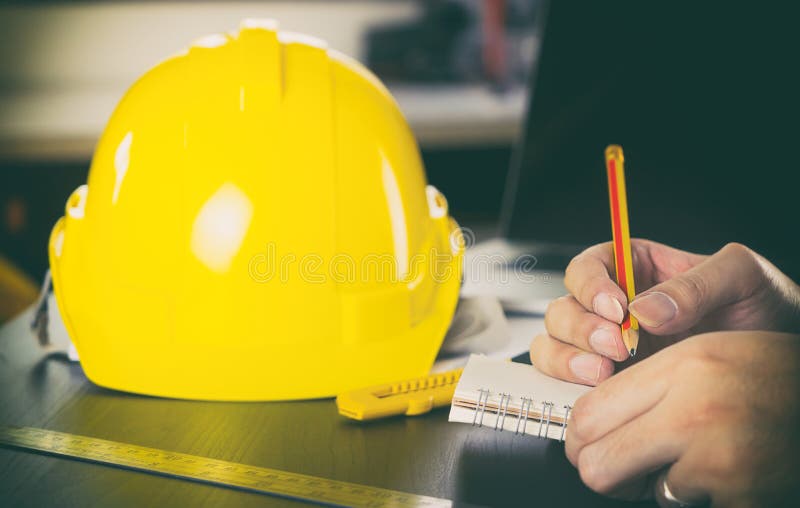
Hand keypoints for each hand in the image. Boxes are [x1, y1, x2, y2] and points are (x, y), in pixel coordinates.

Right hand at [530, 240, 799, 384]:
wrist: (781, 364)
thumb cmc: (762, 309)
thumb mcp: (741, 279)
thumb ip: (695, 285)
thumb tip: (645, 309)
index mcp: (637, 269)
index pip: (589, 266)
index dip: (590, 285)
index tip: (615, 306)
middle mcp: (613, 307)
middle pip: (563, 307)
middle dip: (580, 328)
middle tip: (617, 346)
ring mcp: (607, 346)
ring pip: (553, 342)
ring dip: (567, 357)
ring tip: (604, 372)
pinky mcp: (608, 382)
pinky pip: (564, 378)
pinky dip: (569, 384)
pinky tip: (601, 391)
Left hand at [565, 331, 799, 506]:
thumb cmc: (775, 375)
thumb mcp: (706, 353)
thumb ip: (646, 381)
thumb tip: (590, 421)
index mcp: (682, 369)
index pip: (588, 415)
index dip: (578, 436)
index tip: (586, 441)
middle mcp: (694, 413)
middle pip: (598, 465)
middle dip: (603, 470)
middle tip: (620, 465)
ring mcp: (719, 462)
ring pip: (645, 490)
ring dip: (661, 481)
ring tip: (698, 456)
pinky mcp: (741, 499)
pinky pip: (688, 506)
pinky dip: (701, 497)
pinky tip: (727, 471)